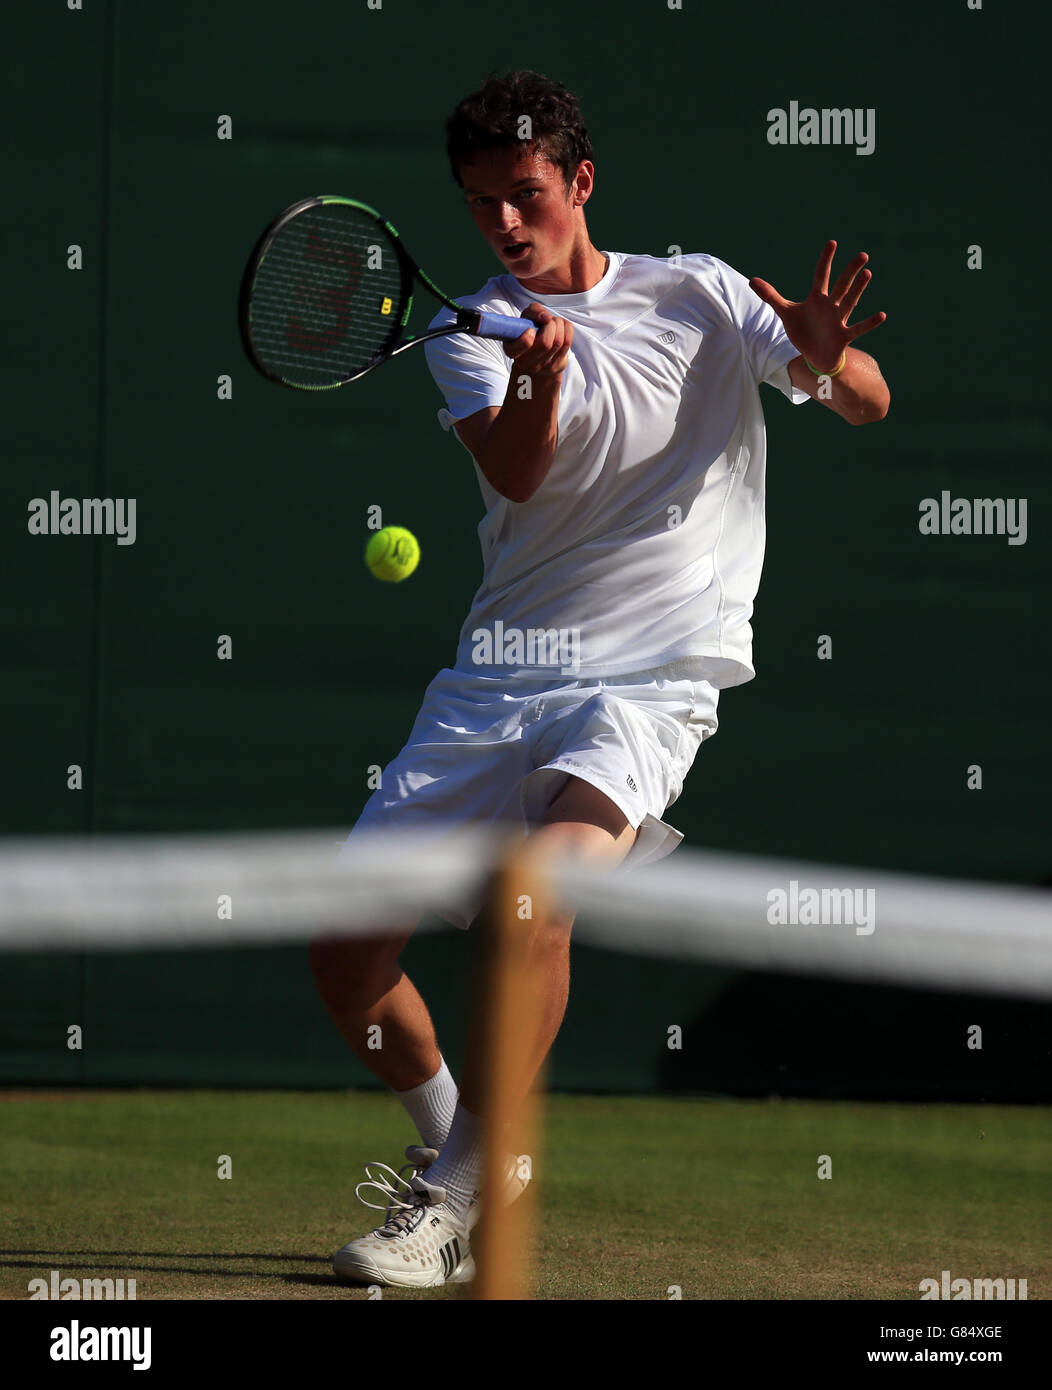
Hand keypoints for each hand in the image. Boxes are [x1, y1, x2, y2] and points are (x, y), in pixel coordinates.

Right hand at [504, 302, 573, 377]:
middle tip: (548, 320)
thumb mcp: (526, 317)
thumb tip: (546, 318)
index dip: (526, 339)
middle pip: (545, 343)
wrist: (539, 349)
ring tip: (555, 322)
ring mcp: (541, 367)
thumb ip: (533, 311)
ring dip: (559, 325)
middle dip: (550, 324)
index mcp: (511, 350)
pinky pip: (567, 343)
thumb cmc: (530, 329)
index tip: (531, 330)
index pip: (517, 349)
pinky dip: (567, 329)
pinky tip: (562, 327)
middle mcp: (525, 363)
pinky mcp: (556, 366)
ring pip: (558, 342)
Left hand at [749, 241, 885, 373]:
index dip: (825, 260)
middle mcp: (830, 306)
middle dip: (850, 271)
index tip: (832, 243)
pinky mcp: (843, 336)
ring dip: (858, 289)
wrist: (814, 356)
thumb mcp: (786, 313)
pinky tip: (882, 315)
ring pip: (849, 302)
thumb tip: (752, 280)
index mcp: (816, 299)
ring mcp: (838, 320)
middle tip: (863, 255)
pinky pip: (858, 328)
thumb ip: (771, 296)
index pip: (820, 275)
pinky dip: (869, 323)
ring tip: (867, 274)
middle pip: (840, 286)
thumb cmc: (804, 331)